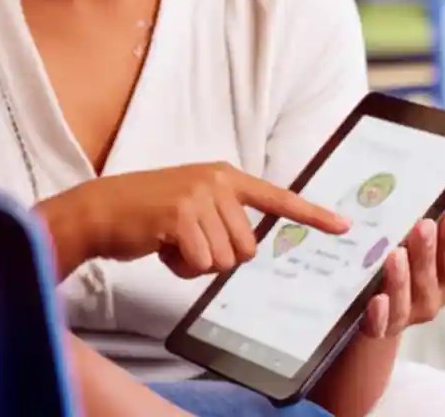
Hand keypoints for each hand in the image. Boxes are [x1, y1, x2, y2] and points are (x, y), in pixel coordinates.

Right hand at [57, 162, 348, 278]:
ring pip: (225, 260)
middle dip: (216, 258)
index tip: (345, 226)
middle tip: (184, 243)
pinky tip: (161, 247)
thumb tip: (247, 249)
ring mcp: (199, 196)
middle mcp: (216, 182)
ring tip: (170, 242)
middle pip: (247, 248)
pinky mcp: (181, 216)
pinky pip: (201, 263)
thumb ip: (222, 217)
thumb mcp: (191, 206)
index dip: (312, 216)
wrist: (100, 210)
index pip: (277, 198)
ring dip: (196, 264)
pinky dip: (181, 267)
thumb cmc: (145, 216)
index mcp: (224, 177)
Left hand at [359, 210, 444, 339]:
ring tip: (394, 254)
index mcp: (444, 281)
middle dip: (428, 252)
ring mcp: (402, 316)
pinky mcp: (374, 327)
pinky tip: (375, 300)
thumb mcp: (425, 235)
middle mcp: (427, 301)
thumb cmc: (404, 263)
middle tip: (423, 224)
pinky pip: (378, 326)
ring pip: (405, 301)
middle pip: (429, 280)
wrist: (364, 311)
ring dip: (401, 279)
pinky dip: (378, 315)